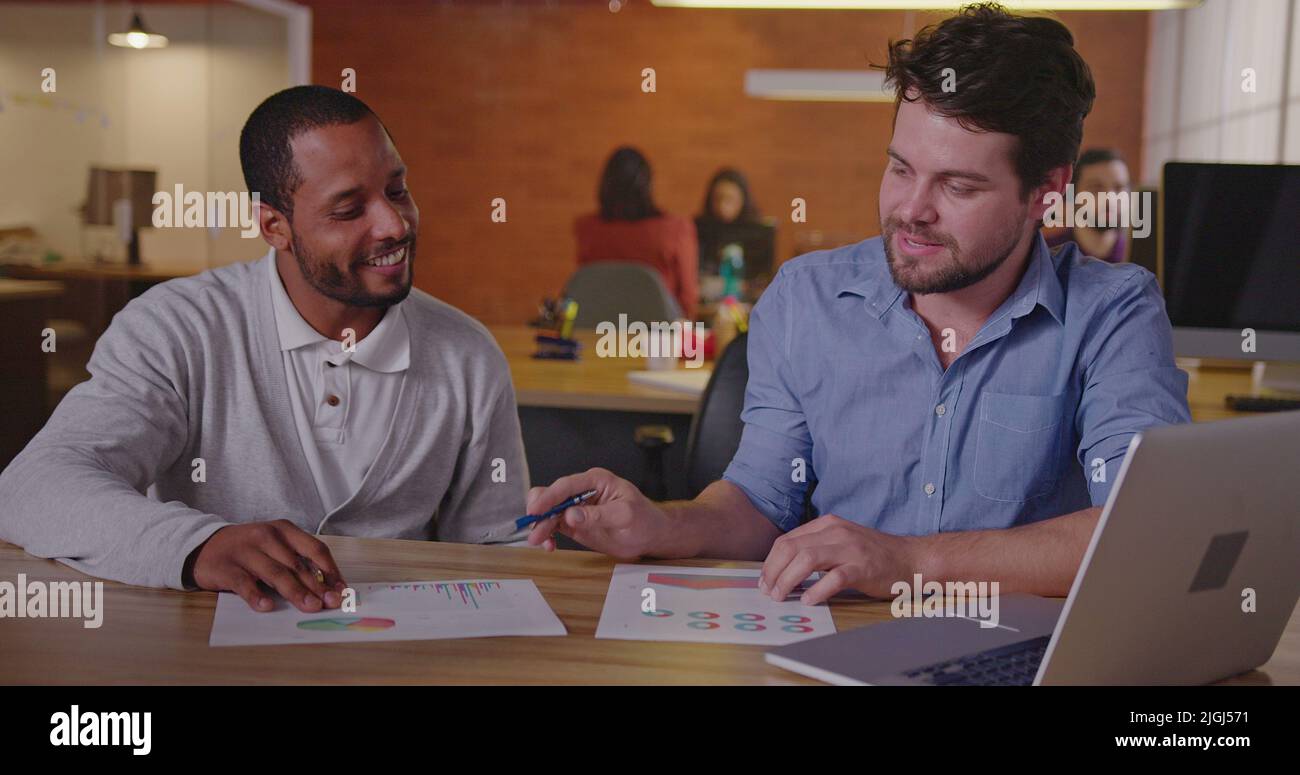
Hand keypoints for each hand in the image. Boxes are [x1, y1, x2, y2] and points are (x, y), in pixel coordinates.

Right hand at [188, 520, 346, 612]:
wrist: (204, 546)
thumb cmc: (249, 550)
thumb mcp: (275, 547)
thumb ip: (297, 562)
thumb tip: (327, 588)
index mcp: (284, 530)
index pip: (315, 549)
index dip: (331, 570)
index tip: (341, 590)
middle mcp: (267, 536)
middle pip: (297, 564)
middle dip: (317, 586)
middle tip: (330, 603)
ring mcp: (245, 550)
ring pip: (275, 573)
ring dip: (295, 592)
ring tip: (310, 607)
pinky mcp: (225, 566)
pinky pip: (244, 583)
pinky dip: (256, 595)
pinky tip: (267, 606)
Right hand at [524, 468, 668, 559]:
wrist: (650, 535)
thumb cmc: (644, 519)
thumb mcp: (625, 515)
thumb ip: (598, 515)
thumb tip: (570, 515)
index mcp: (596, 481)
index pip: (566, 486)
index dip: (548, 497)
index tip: (535, 510)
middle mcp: (582, 491)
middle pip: (551, 497)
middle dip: (540, 514)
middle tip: (536, 533)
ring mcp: (576, 507)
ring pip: (548, 512)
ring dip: (541, 527)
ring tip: (541, 543)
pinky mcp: (573, 523)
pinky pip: (553, 526)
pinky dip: (548, 535)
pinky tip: (550, 545)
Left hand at [758, 515, 924, 604]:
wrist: (911, 559)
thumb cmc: (873, 555)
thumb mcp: (840, 543)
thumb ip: (815, 549)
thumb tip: (784, 570)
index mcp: (827, 525)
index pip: (787, 540)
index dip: (770, 562)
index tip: (765, 580)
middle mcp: (836, 532)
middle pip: (791, 548)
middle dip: (773, 571)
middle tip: (768, 591)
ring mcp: (850, 548)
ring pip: (806, 559)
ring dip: (787, 580)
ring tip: (781, 596)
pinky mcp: (863, 567)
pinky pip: (834, 578)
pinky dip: (817, 590)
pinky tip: (809, 600)